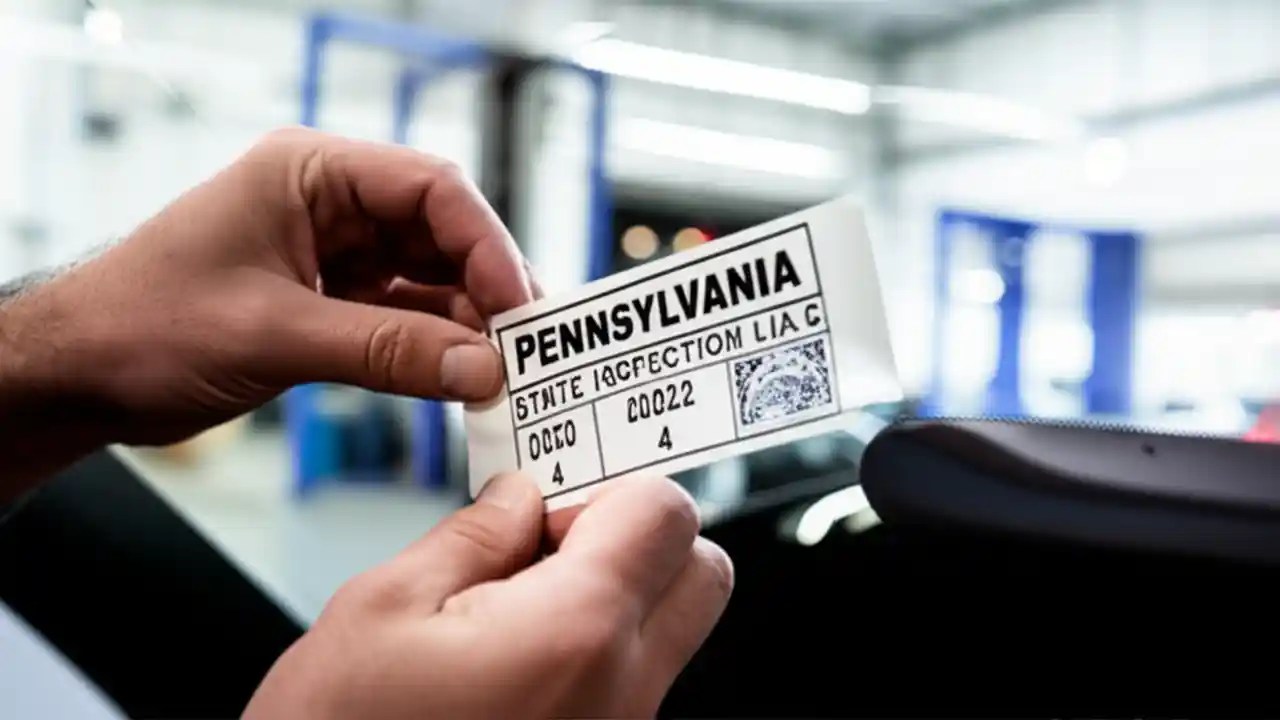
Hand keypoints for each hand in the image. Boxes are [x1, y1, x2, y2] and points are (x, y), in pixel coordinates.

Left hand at [0, 128, 535, 491]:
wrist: (80, 373)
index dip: (486, 243)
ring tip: (504, 370)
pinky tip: (463, 377)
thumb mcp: (274, 335)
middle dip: (486, 287)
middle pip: (442, 233)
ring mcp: (334, 253)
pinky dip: (434, 346)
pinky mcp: (331, 301)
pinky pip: (403, 317)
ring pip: (429, 278)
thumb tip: (480, 369)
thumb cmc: (146, 325)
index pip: (430, 189)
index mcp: (311, 173)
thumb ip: (385, 351)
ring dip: (467, 323)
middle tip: (526, 345)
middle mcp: (331, 205)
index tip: (518, 305)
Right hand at [243, 474, 733, 718]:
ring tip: (516, 609)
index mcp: (575, 634)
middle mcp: (622, 692)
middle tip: (550, 548)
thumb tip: (518, 499)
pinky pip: (634, 683)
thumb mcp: (382, 609)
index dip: (610, 490)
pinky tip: (515, 659)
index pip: (668, 513)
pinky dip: (596, 653)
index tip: (548, 510)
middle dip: (639, 539)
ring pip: (670, 632)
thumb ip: (472, 537)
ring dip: (617, 598)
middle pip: (701, 574)